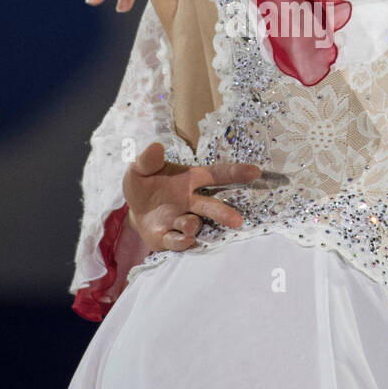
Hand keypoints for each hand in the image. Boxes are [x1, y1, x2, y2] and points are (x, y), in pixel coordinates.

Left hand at [122, 141, 262, 251]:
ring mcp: (180, 221)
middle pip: (211, 206)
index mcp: (188, 180)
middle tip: (237, 221)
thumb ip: (148, 160)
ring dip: (194, 225)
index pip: (215, 175)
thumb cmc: (143, 185)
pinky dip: (181, 241)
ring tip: (191, 226)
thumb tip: (156, 147)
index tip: (255, 172)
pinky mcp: (168, 238)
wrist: (132, 210)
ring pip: (194, 224)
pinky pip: (178, 241)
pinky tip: (183, 239)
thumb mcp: (140, 168)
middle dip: (223, 213)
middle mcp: (190, 201)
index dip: (235, 173)